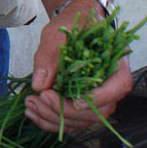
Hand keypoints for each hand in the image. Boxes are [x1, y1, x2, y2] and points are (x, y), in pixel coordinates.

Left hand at [24, 2, 132, 133]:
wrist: (76, 26)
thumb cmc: (73, 25)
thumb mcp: (58, 33)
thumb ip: (49, 55)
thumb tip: (40, 85)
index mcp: (117, 65)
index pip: (116, 89)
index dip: (94, 99)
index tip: (68, 98)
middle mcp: (112, 88)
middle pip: (96, 112)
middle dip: (64, 111)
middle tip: (38, 99)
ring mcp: (98, 100)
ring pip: (81, 121)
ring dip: (53, 118)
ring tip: (29, 105)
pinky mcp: (83, 106)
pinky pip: (71, 122)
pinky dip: (51, 121)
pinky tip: (33, 112)